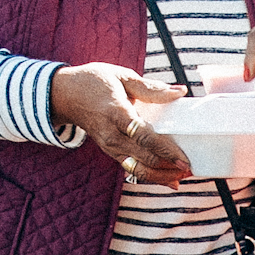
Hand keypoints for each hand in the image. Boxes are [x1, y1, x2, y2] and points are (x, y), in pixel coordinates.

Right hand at [50, 63, 189, 185]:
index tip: (183, 158)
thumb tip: (179, 91)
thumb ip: (151, 88)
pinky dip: (150, 176)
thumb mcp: (121, 76)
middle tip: (190, 167)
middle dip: (167, 167)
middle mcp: (110, 134)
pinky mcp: (109, 151)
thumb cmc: (93, 81)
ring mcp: (108, 146)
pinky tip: (167, 178)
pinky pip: (131, 168)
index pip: (143, 136)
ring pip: (136, 169)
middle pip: (142, 158)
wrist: (64, 95)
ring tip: (182, 176)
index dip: (164, 150)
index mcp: (115, 112)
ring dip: (160, 176)